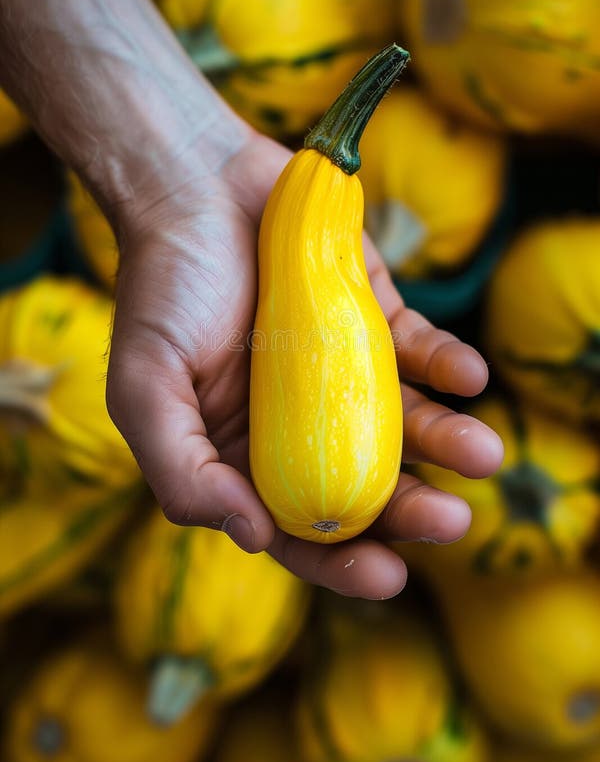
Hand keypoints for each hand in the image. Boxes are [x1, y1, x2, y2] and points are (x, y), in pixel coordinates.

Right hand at [107, 129, 503, 599]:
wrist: (193, 185)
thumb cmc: (163, 287)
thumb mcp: (145, 385)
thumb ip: (179, 468)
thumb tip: (251, 535)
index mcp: (244, 450)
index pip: (299, 524)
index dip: (342, 560)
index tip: (389, 576)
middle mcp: (302, 419)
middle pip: (366, 481)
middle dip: (411, 509)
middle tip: (450, 519)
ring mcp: (343, 369)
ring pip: (405, 422)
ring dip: (447, 440)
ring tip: (482, 452)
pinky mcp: (374, 316)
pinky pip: (419, 350)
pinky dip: (448, 364)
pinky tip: (468, 377)